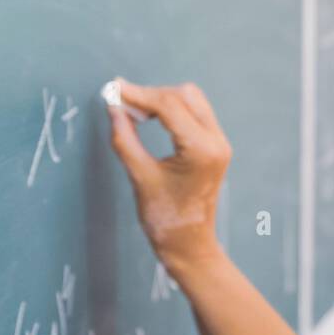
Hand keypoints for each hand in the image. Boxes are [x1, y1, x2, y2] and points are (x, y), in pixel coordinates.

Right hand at [106, 79, 231, 272]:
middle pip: (183, 95)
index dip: (139, 94)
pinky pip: (195, 112)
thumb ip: (125, 139)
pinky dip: (172, 109)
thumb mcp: (140, 177)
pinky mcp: (215, 145)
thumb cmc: (165, 219)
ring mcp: (220, 142)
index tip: (114, 90)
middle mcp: (217, 141)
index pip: (169, 106)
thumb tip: (113, 107)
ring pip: (191, 99)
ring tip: (134, 111)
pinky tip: (150, 117)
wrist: (190, 245)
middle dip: (151, 95)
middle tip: (121, 102)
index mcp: (201, 150)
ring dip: (162, 100)